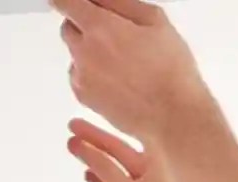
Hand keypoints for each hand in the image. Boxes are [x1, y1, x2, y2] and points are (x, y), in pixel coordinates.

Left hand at [51, 0, 211, 141]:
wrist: (172, 115)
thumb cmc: (169, 70)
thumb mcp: (155, 20)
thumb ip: (121, 2)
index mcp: (100, 27)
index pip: (66, 1)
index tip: (73, 0)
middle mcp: (84, 52)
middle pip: (68, 26)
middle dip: (84, 24)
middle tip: (113, 33)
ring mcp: (81, 77)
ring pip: (74, 53)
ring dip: (89, 51)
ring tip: (122, 61)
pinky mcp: (83, 97)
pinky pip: (79, 76)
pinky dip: (91, 73)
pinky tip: (119, 79)